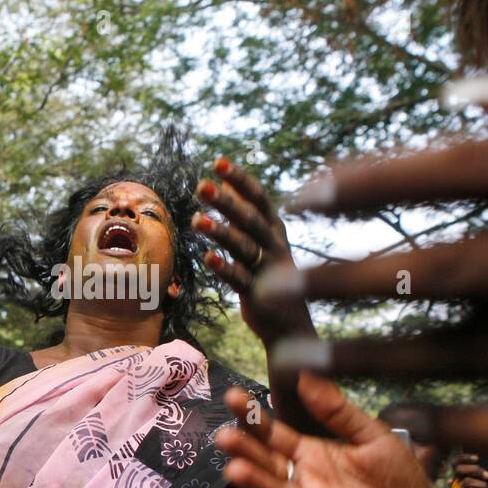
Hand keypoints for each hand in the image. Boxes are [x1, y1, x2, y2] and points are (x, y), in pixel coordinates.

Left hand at [195, 156, 309, 342]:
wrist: (291, 325)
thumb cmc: (271, 275)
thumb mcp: (261, 240)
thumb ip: (245, 213)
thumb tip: (226, 182)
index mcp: (274, 228)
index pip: (258, 198)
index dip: (239, 180)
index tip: (218, 162)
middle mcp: (275, 245)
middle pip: (249, 218)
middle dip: (226, 201)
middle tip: (201, 185)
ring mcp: (269, 269)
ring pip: (243, 246)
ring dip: (220, 232)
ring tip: (196, 219)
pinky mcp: (260, 294)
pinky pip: (240, 279)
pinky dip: (225, 268)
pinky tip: (208, 258)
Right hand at [215, 371, 449, 487]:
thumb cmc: (396, 472)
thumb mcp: (369, 433)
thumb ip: (337, 410)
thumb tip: (306, 375)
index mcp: (309, 454)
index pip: (272, 435)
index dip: (252, 418)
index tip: (233, 397)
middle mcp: (303, 482)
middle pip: (266, 467)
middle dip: (244, 453)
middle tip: (224, 436)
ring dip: (256, 486)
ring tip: (235, 470)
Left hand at [259, 66, 487, 448]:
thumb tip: (461, 98)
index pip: (475, 170)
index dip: (382, 180)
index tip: (307, 191)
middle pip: (464, 270)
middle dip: (358, 282)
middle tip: (276, 294)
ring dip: (392, 361)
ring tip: (313, 366)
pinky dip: (480, 427)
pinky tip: (410, 426)